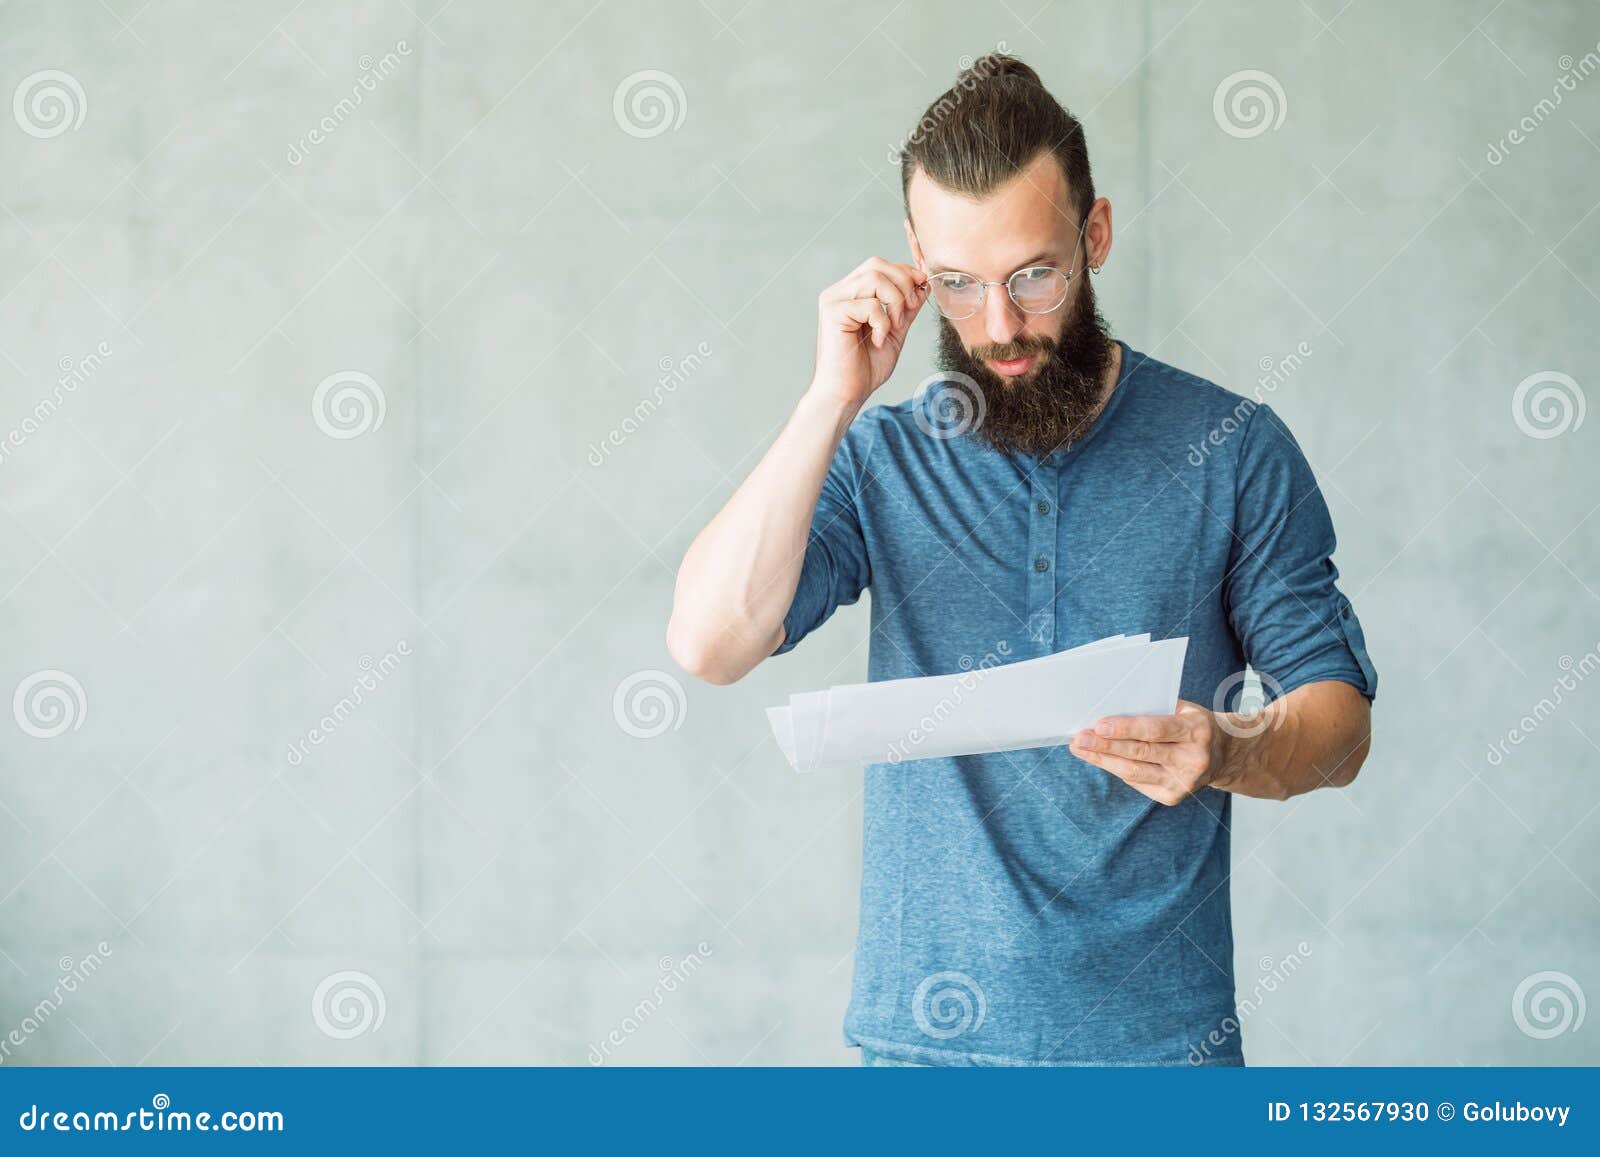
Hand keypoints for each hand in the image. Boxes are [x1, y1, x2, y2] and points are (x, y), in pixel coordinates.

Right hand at [808, 257, 927, 407]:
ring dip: (895, 302)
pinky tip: (877, 340)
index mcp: (851, 293)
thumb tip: (923, 283)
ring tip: (894, 327)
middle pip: (876, 264)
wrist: (846, 394)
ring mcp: (833, 301)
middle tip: (911, 309)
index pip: (878, 265)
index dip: (904, 272)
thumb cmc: (865, 368)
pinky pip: (870, 304)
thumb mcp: (894, 331)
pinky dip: (882, 322)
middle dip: (903, 283)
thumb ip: (906, 307)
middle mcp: (839, 292)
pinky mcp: (833, 313)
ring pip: (875, 278)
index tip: (921, 289)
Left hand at [1069, 701, 1234, 806]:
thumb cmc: (1195, 725)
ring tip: (1081, 748)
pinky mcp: (1173, 797)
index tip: (1098, 725)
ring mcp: (1183, 782)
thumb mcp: (1184, 710)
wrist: (1224, 755)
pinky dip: (1116, 769)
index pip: (1155, 730)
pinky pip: (1137, 782)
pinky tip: (1101, 759)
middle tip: (1079, 738)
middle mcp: (1192, 759)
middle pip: (1140, 753)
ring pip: (1133, 772)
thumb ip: (1153, 709)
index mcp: (1196, 731)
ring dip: (1103, 760)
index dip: (1125, 729)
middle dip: (1105, 745)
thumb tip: (1111, 708)